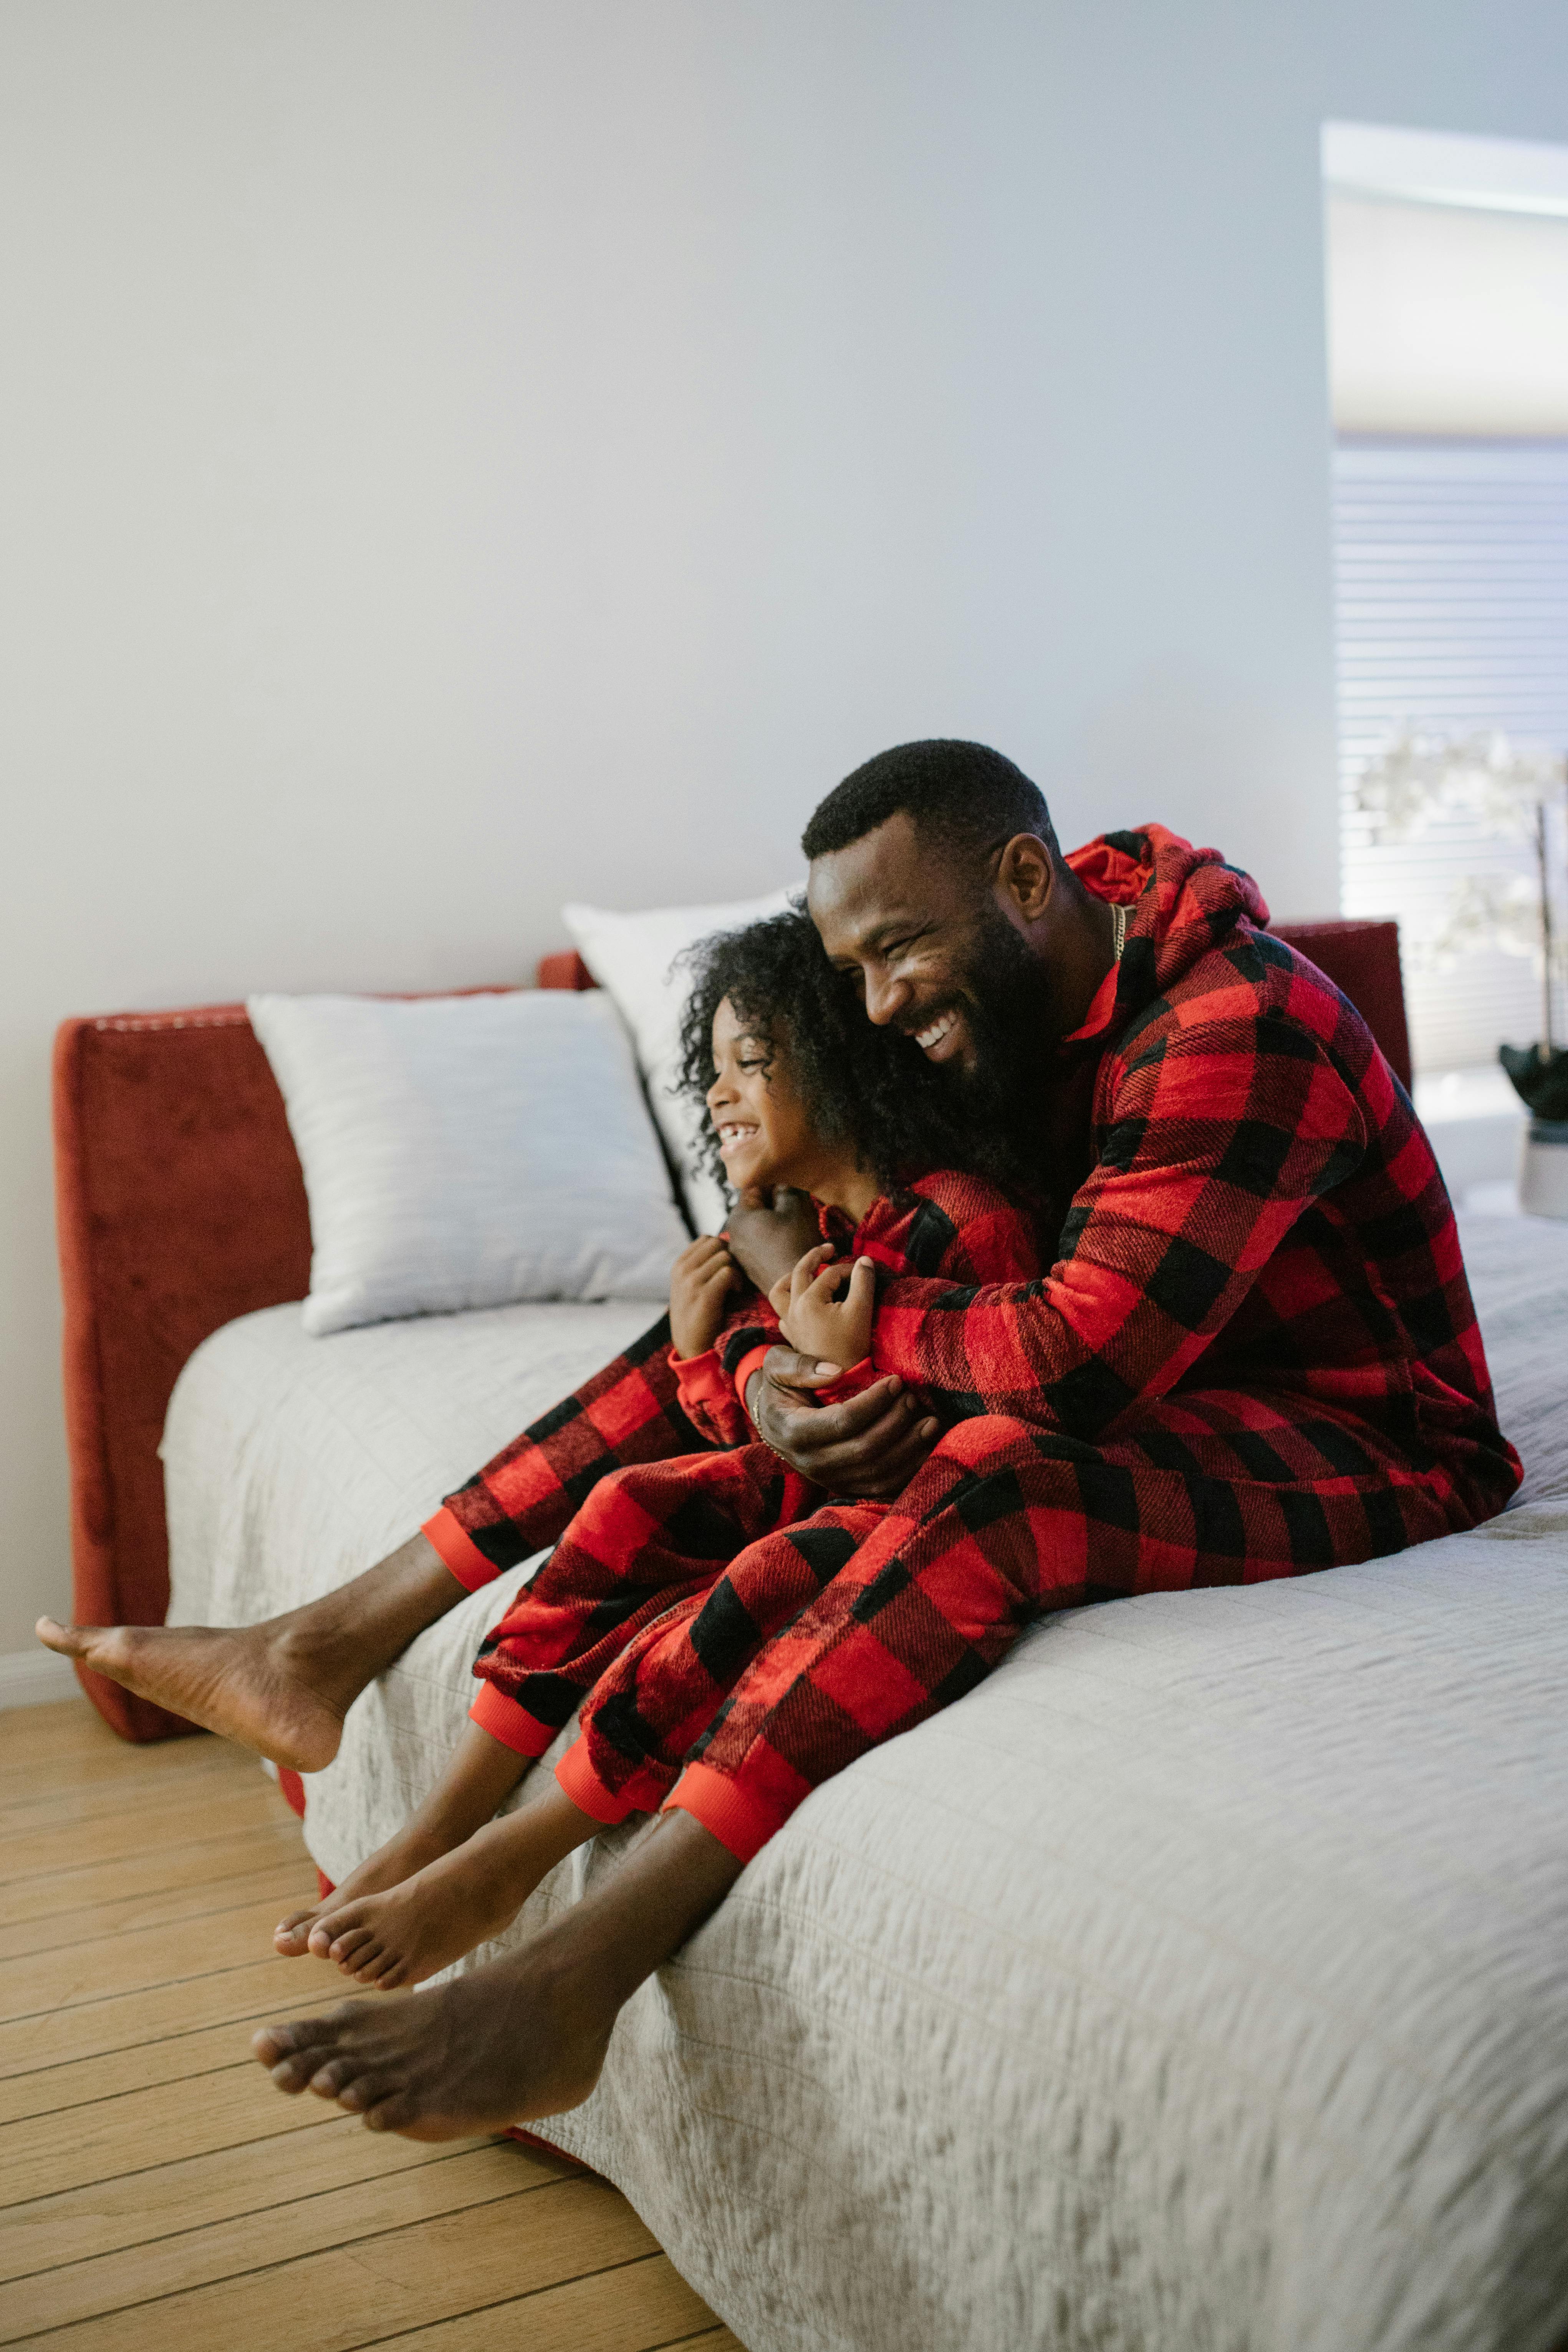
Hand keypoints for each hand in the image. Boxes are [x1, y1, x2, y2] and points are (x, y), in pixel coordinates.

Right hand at [669, 1235, 736, 1359]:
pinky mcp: (704, 1295)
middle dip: (730, 1259)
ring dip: (736, 1271)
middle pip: (718, 1245)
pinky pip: (729, 1273)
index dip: (722, 1251)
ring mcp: (691, 1282)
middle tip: (732, 1279)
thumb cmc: (698, 1315)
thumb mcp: (691, 1286)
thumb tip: (727, 1238)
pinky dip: (737, 1283)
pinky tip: (735, 1295)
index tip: (724, 1270)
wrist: (691, 1348)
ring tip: (733, 1289)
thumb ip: (703, 1264)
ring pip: (726, 1257)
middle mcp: (682, 1270)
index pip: (707, 1239)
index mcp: (679, 1265)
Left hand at [725, 1186, 820, 1296]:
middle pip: (754, 1207)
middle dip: (774, 1205)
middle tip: (796, 1209)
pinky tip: (789, 1246)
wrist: (798, 1287)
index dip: (776, 1185)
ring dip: (774, 1223)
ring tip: (794, 1229)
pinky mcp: (749, 1268)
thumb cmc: (797, 1244)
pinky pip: (760, 1245)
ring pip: (758, 1227)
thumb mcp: (796, 1206)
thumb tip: (781, 1182)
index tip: (792, 1192)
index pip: (754, 1187)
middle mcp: (732, 1235)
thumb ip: (785, 1187)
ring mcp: (739, 1254)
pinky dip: (772, 1241)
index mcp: (738, 1216)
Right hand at [747, 1346, 939, 1498]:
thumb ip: (799, 1366)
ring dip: (909, 1448)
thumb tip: (836, 1371)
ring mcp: (830, 1479)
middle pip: (866, 1449)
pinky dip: (909, 1470)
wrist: (774, 1420)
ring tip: (929, 1421)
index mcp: (794, 1432)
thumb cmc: (781, 1386)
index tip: (896, 1381)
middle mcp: (811, 1463)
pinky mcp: (846, 1487)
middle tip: (912, 1398)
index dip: (875, 1402)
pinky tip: (926, 1447)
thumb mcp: (777, 1366)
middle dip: (897, 1422)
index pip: (844, 1421)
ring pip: (878, 1472)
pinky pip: (883, 1487)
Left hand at [769, 1244, 874, 1371]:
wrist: (841, 1381)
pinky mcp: (793, 1336)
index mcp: (808, 1300)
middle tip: (829, 1249)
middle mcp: (793, 1309)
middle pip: (799, 1272)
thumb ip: (863, 1281)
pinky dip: (790, 1300)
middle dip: (815, 1256)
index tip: (866, 1271)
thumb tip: (864, 1260)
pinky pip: (782, 1312)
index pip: (830, 1273)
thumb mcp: (861, 1311)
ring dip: (792, 1277)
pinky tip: (801, 1301)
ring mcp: (790, 1323)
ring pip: (780, 1291)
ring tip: (805, 1270)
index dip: (850, 1268)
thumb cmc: (852, 1347)